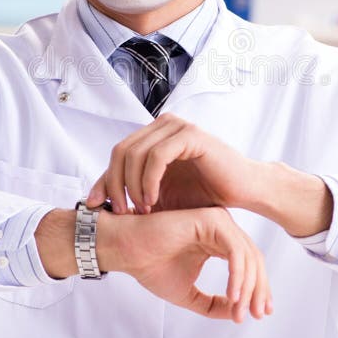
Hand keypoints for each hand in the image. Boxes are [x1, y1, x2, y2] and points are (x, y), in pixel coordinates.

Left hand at [87, 113, 257, 214]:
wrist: (245, 190)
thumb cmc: (205, 194)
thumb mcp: (159, 195)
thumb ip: (132, 191)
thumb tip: (93, 200)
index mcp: (154, 135)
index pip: (118, 153)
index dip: (104, 179)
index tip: (97, 206)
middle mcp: (163, 125)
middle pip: (121, 151)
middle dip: (115, 184)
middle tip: (122, 211)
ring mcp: (177, 127)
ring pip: (135, 153)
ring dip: (132, 185)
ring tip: (141, 209)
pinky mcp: (191, 135)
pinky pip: (157, 156)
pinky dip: (148, 180)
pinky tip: (152, 199)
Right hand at [106, 206, 271, 322]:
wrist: (127, 250)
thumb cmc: (151, 266)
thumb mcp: (188, 293)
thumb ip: (213, 304)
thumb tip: (237, 313)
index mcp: (218, 242)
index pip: (248, 265)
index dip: (257, 290)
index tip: (258, 314)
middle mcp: (222, 229)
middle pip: (254, 259)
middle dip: (259, 289)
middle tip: (258, 314)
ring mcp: (218, 221)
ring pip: (248, 255)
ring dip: (248, 286)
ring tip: (239, 310)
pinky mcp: (211, 220)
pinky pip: (235, 249)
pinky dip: (237, 273)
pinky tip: (233, 294)